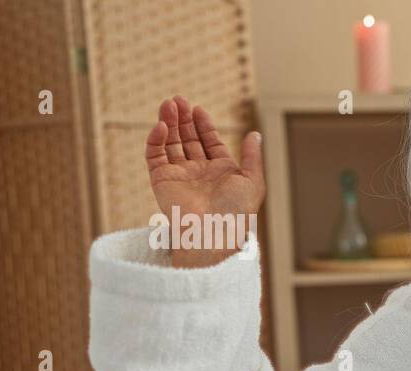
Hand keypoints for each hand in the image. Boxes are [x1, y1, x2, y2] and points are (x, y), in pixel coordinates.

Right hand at [145, 95, 265, 267]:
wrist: (213, 232)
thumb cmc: (237, 212)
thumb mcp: (253, 181)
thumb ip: (253, 157)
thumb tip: (255, 134)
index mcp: (221, 171)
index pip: (209, 141)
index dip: (203, 124)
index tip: (198, 109)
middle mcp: (199, 172)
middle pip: (188, 138)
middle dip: (183, 119)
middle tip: (178, 100)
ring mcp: (179, 175)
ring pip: (170, 143)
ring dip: (168, 123)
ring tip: (168, 104)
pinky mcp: (161, 180)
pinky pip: (155, 155)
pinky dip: (155, 139)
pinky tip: (161, 126)